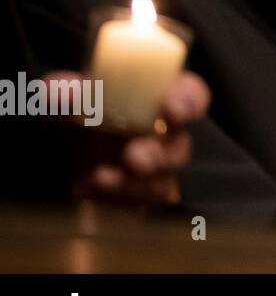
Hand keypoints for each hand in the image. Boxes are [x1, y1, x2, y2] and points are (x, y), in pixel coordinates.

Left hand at [43, 70, 210, 206]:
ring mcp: (155, 167)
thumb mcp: (67, 95)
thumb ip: (64, 91)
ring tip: (102, 178)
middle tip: (134, 156)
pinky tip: (91, 190)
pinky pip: (139, 204)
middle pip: (180, 146)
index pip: (192, 97)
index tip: (171, 109)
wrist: (65, 147)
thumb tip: (67, 96)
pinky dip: (116, 199)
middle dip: (160, 155)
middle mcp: (165, 134)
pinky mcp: (138, 193)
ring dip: (136, 183)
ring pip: (163, 180)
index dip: (188, 103)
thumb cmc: (79, 110)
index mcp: (160, 98)